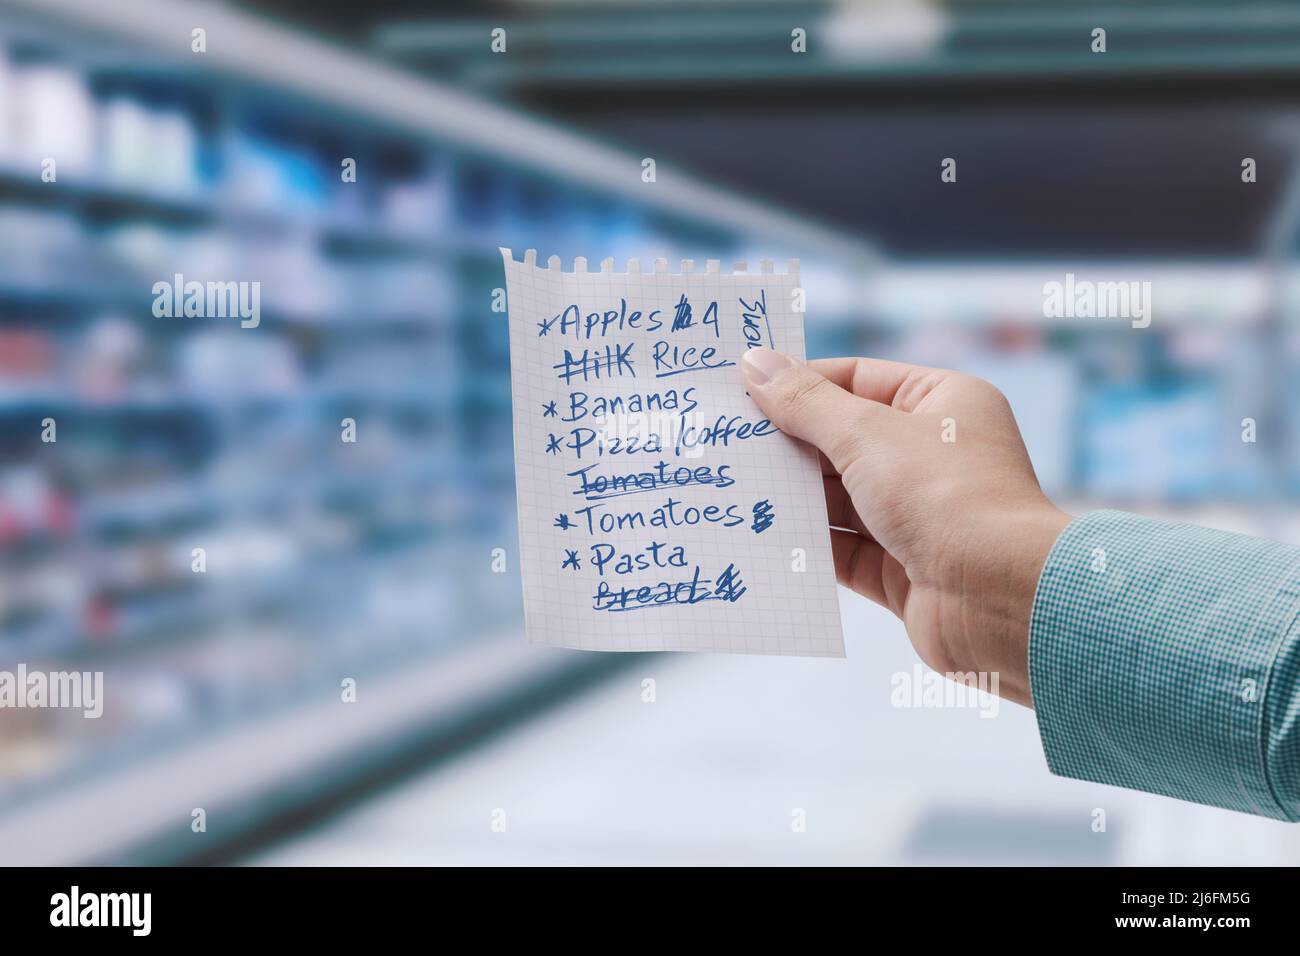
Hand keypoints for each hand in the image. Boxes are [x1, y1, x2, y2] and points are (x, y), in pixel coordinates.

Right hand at [740, 348, 1070, 706]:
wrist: (1003, 602)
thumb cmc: (949, 498)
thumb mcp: (866, 434)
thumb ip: (804, 404)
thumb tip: (754, 364)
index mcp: (943, 404)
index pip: (856, 379)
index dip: (799, 384)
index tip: (740, 391)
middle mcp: (934, 456)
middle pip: (842, 440)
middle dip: (788, 445)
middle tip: (724, 442)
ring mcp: (920, 516)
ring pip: (839, 498)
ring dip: (793, 497)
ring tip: (733, 488)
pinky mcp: (904, 569)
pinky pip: (844, 549)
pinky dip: (807, 545)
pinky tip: (762, 537)